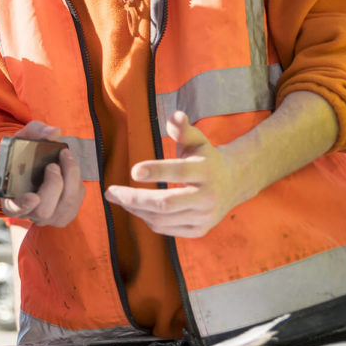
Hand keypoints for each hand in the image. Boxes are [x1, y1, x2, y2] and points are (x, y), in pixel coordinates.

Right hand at [0, 122, 83, 226]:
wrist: (29, 166)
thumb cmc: (22, 154)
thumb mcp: (23, 138)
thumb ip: (35, 131)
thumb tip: (55, 132)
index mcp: (9, 199)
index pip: (14, 209)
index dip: (24, 205)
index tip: (33, 197)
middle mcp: (28, 213)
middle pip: (44, 210)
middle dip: (53, 185)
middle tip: (52, 165)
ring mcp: (48, 216)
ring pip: (64, 207)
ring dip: (70, 180)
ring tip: (65, 159)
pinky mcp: (65, 214)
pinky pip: (76, 202)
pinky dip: (76, 183)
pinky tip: (69, 168)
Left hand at [104, 111, 249, 237]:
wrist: (235, 183)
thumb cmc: (207, 158)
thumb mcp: (198, 140)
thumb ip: (183, 129)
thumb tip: (175, 115)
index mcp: (207, 170)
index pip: (179, 172)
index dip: (156, 171)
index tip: (133, 171)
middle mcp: (207, 197)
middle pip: (166, 203)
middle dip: (134, 198)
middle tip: (110, 192)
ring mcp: (204, 217)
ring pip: (162, 219)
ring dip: (135, 209)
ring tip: (119, 198)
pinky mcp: (199, 230)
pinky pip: (166, 229)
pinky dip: (147, 220)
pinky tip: (136, 209)